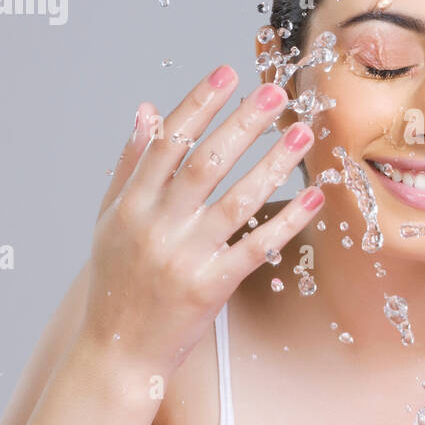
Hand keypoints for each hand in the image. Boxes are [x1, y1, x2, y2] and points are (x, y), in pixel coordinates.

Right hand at [83, 65, 325, 374]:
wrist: (117, 352)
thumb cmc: (116, 282)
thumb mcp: (110, 220)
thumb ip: (131, 164)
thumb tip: (147, 110)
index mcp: (130, 205)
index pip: (167, 142)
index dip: (199, 103)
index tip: (226, 72)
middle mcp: (156, 226)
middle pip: (205, 163)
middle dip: (242, 123)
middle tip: (275, 92)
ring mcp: (184, 258)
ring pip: (237, 201)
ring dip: (273, 163)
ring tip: (303, 134)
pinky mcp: (211, 287)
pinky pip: (256, 246)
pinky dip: (286, 219)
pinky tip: (313, 196)